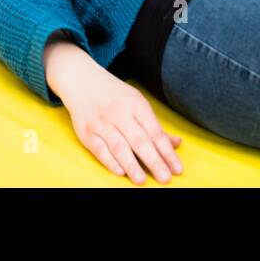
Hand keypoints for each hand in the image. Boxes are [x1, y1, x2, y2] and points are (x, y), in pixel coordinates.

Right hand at [55, 54, 183, 184]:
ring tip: (142, 180)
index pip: (155, 132)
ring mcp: (102, 123)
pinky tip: (120, 172)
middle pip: (139, 141)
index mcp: (136, 104)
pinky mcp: (87, 132)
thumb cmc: (114, 94)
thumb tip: (176, 144)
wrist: (82, 80)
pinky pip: (99, 150)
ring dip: (132, 165)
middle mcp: (119, 113)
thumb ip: (155, 125)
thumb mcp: (137, 102)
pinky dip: (110, 162)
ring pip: (119, 147)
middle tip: (165, 178)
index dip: (167, 152)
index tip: (177, 169)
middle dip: (154, 161)